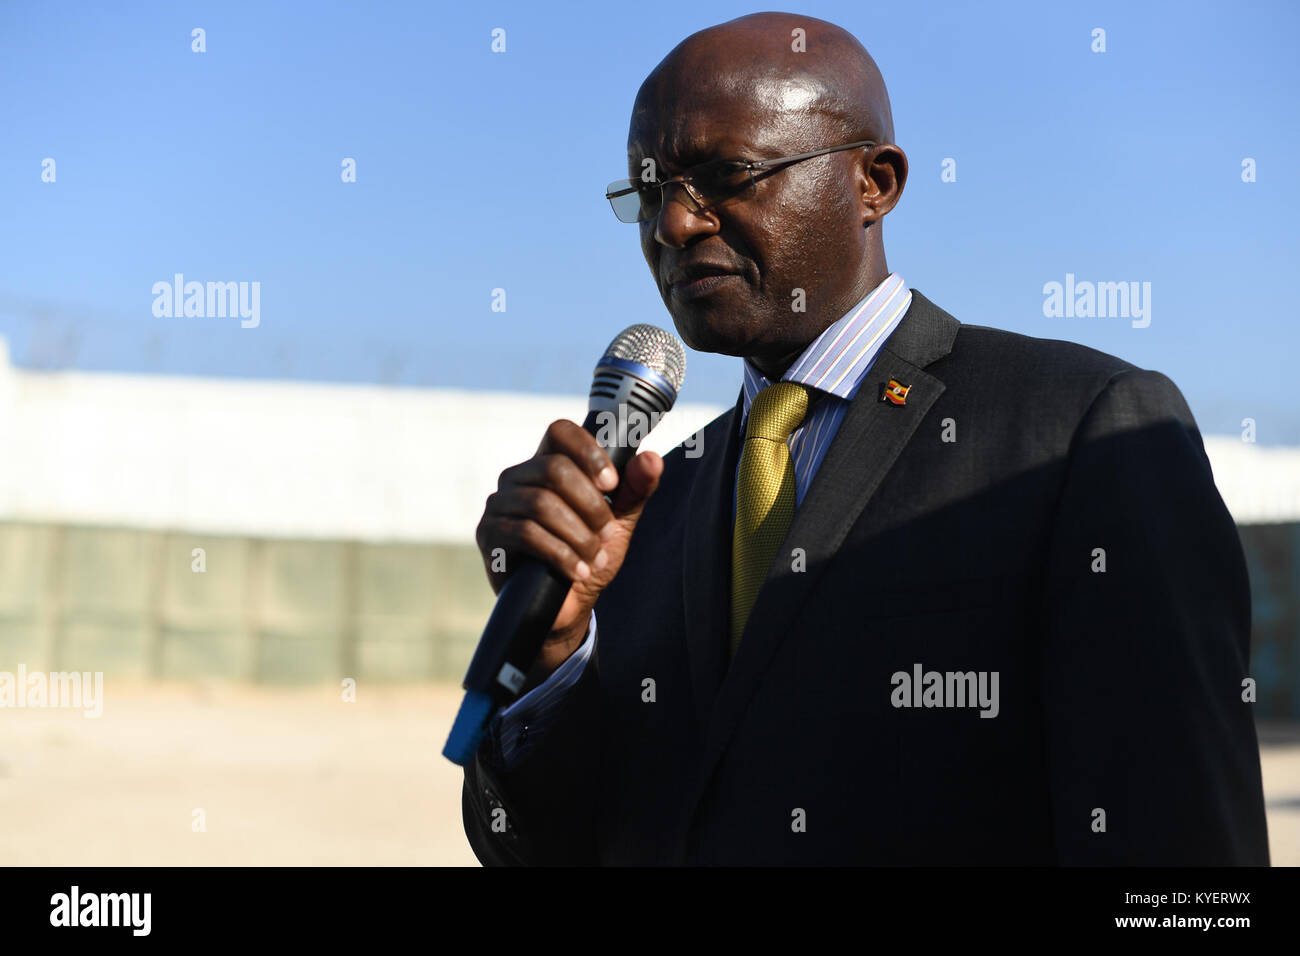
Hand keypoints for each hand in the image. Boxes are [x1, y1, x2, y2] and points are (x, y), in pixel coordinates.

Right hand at [475, 420, 663, 674]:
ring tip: (593, 557)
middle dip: (590, 505)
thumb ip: (636, 489)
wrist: (566, 606)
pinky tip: (577, 570)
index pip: (560, 431)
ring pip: (541, 503)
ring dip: (578, 535)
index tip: (611, 483)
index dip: (588, 452)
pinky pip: (526, 534)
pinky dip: (561, 554)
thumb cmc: (589, 555)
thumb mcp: (619, 521)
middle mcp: (518, 477)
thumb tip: (651, 458)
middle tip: (607, 532)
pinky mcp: (490, 534)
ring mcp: (499, 504)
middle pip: (554, 468)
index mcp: (547, 463)